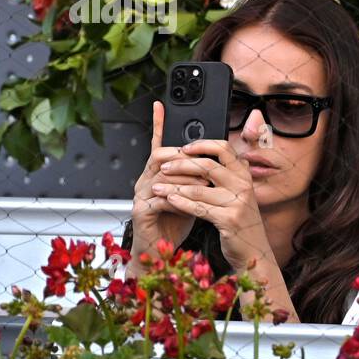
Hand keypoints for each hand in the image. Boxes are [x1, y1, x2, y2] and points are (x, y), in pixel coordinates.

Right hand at [129, 101, 201, 270]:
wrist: (161, 252)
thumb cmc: (176, 222)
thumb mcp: (192, 195)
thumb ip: (198, 178)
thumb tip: (217, 161)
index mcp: (158, 174)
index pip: (159, 145)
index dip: (159, 125)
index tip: (161, 105)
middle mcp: (146, 181)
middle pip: (161, 157)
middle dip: (183, 158)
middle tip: (203, 165)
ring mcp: (141, 196)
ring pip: (162, 176)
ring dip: (187, 180)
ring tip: (205, 188)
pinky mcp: (141, 213)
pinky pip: (160, 200)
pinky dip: (178, 200)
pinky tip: (189, 204)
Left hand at [149, 138, 272, 274]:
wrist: (255, 250)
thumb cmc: (241, 222)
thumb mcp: (239, 195)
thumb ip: (227, 177)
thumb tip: (202, 159)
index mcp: (244, 175)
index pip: (224, 148)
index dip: (202, 144)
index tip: (183, 148)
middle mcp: (243, 185)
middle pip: (207, 165)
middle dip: (181, 165)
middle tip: (164, 167)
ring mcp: (238, 202)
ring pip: (198, 188)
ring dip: (174, 187)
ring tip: (158, 187)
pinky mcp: (229, 220)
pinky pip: (199, 208)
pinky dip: (181, 204)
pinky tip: (169, 201)